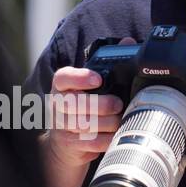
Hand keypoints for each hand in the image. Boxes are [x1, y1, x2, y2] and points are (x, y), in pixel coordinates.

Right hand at [40, 48, 129, 170]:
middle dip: (101, 104)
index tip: (98, 79)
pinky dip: (106, 139)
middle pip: (75, 103)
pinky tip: (115, 136)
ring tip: (120, 120)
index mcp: (62, 86)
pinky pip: (89, 142)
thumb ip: (107, 64)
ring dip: (107, 123)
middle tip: (118, 104)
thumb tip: (128, 42)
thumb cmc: (84, 106)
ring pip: (84, 124)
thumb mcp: (91, 84)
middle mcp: (58, 104)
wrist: (66, 142)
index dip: (80, 77)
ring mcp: (61, 126)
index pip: (63, 77)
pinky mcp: (69, 144)